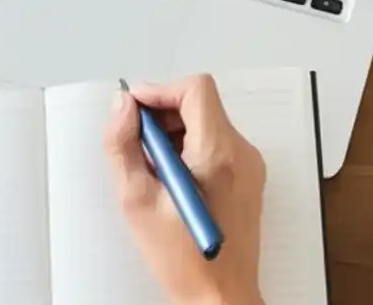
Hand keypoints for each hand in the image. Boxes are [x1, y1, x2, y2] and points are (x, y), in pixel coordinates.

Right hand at [105, 75, 266, 304]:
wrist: (220, 297)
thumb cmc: (185, 261)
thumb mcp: (137, 200)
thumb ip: (124, 145)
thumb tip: (123, 108)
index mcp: (218, 154)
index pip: (194, 89)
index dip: (159, 91)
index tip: (135, 108)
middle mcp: (241, 153)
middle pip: (200, 104)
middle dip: (163, 116)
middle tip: (138, 146)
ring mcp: (249, 165)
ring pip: (206, 122)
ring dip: (174, 134)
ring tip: (153, 171)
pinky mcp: (248, 177)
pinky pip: (215, 143)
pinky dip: (189, 149)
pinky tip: (171, 181)